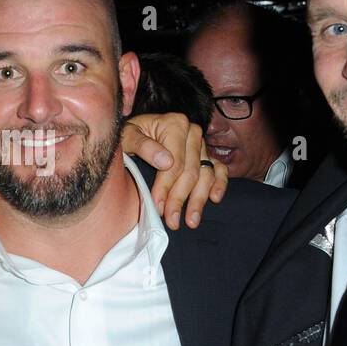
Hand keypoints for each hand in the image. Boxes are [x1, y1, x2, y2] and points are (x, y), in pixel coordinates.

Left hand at [122, 112, 227, 228]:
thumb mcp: (127, 136)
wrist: (136, 131)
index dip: (166, 187)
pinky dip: (219, 184)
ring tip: (191, 221)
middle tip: (172, 221)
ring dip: (199, 200)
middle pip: (191, 172)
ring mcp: (201, 144)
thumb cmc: (130, 135)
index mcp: (175, 124)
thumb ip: (143, 145)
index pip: (175, 163)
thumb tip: (166, 162)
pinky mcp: (206, 154)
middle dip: (180, 199)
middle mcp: (192, 133)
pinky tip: (214, 199)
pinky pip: (219, 170)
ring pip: (206, 175)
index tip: (158, 207)